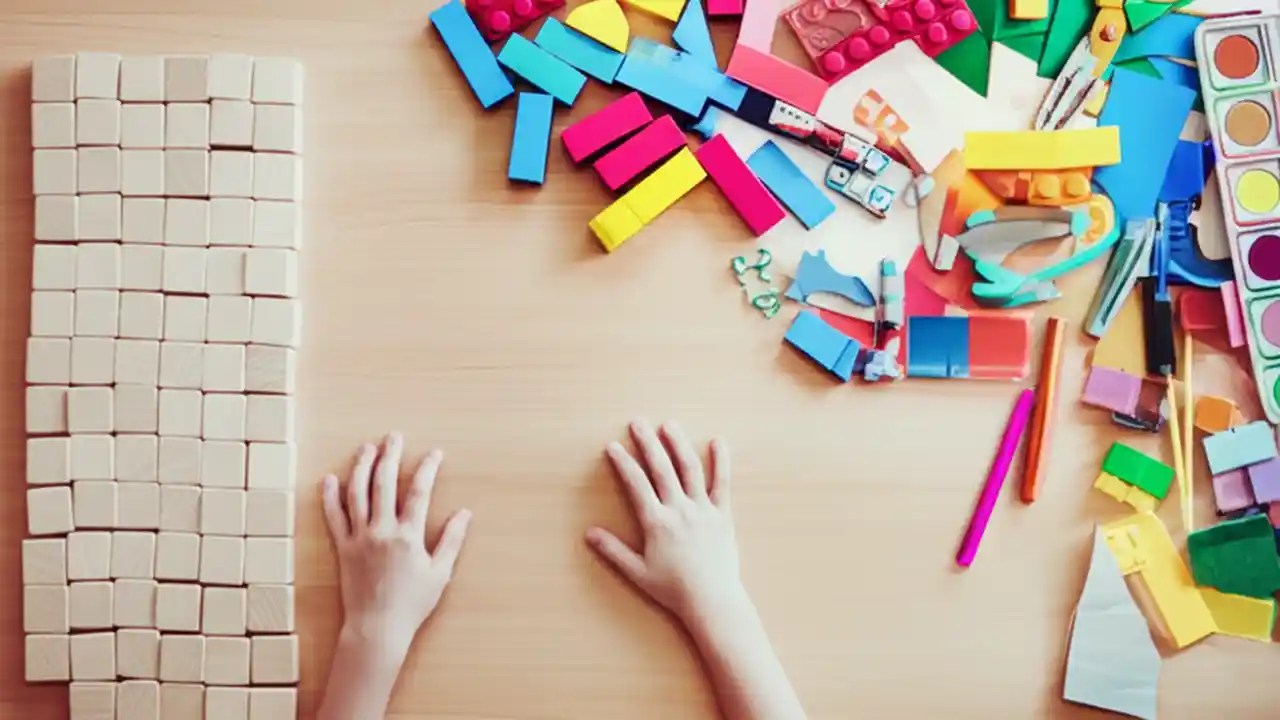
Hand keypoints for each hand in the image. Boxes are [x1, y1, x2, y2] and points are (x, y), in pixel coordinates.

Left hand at [321, 433, 471, 654]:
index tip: (434, 454)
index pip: (419, 492)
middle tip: (394, 437)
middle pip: (385, 483)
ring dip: (362, 467)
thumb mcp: (440, 573)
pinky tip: (330, 479)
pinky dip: (330, 497)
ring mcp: (360, 538)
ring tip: (367, 449)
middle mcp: (382, 530)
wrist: (377, 627)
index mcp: (408, 535)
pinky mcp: (343, 548)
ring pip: (358, 493)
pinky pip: (334, 517)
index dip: (428, 468)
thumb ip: (452, 540)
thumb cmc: (412, 603)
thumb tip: (465, 513)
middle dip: (391, 456)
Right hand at [586, 419, 745, 627]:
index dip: (623, 463)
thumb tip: (589, 533)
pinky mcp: (722, 515)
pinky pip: (723, 483)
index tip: (613, 446)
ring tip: (669, 425)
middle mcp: (679, 510)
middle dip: (647, 443)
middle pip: (662, 469)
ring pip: (690, 469)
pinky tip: (717, 441)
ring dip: (678, 444)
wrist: (712, 600)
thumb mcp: (637, 572)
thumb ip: (613, 550)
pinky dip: (721, 461)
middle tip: (637, 422)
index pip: (636, 484)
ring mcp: (703, 510)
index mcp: (657, 523)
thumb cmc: (673, 589)